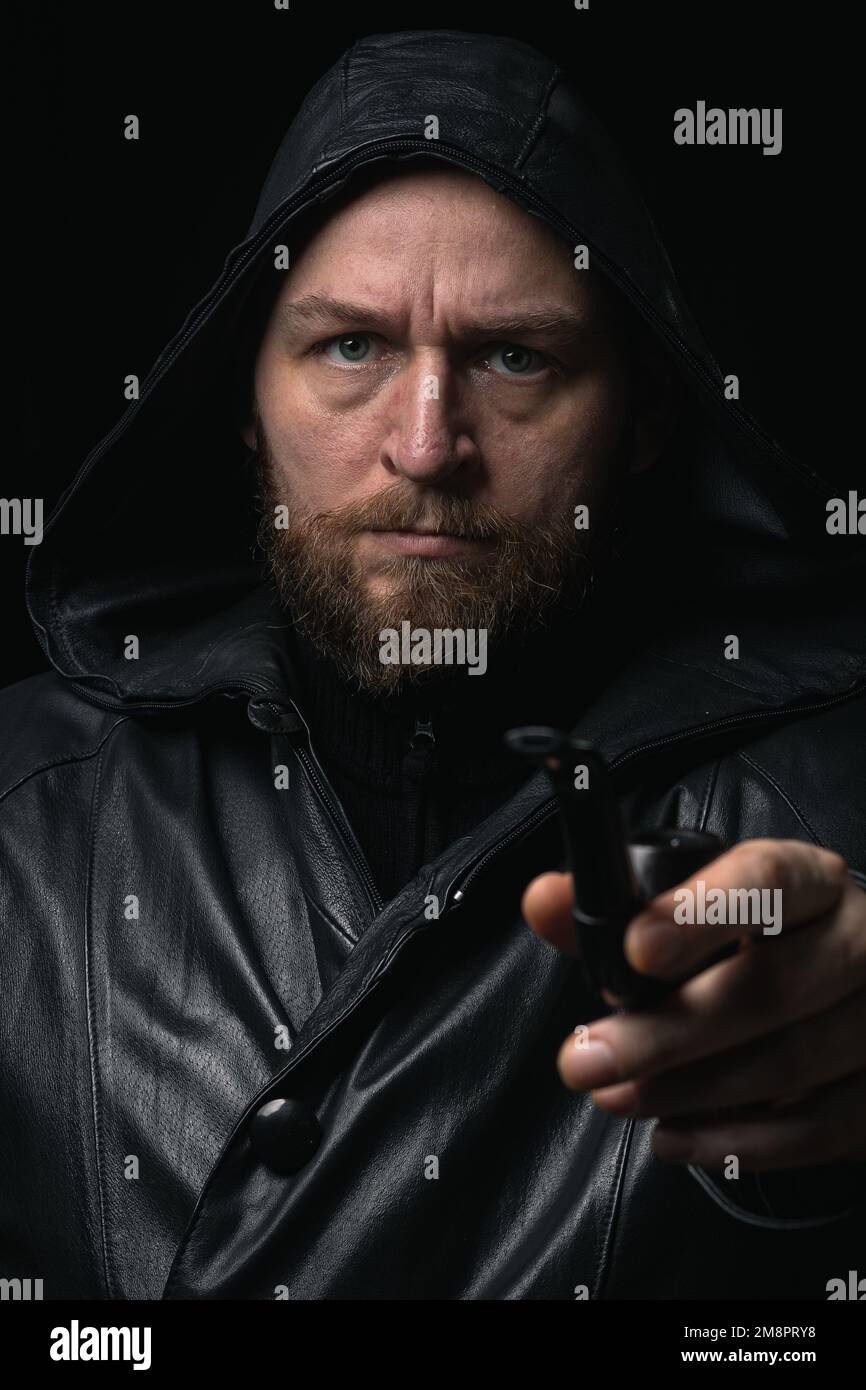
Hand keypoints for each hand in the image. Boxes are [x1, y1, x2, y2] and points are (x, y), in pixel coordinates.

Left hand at [522, 839, 865, 1170]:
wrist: (852, 994)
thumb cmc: (756, 946)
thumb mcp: (696, 913)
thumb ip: (618, 908)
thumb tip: (544, 901)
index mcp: (812, 883)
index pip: (766, 881)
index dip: (701, 912)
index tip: (635, 950)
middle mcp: (858, 943)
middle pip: (769, 987)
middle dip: (667, 1030)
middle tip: (586, 1057)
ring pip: (789, 1063)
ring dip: (687, 1090)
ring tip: (615, 1095)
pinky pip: (815, 1129)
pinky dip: (736, 1141)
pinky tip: (675, 1137)